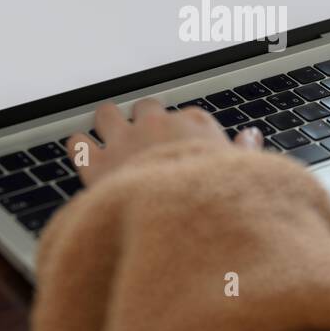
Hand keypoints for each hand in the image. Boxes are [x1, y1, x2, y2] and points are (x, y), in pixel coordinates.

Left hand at [66, 98, 262, 186]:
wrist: (176, 224)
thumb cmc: (212, 202)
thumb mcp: (241, 175)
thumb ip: (245, 152)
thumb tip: (251, 136)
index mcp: (195, 125)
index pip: (187, 116)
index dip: (184, 133)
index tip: (184, 147)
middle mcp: (157, 125)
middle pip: (146, 107)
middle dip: (144, 120)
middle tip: (145, 140)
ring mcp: (124, 140)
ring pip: (107, 113)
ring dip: (108, 124)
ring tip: (109, 138)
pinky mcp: (97, 162)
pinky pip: (77, 141)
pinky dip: (79, 148)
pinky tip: (85, 155)